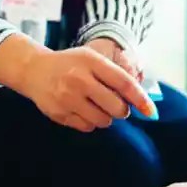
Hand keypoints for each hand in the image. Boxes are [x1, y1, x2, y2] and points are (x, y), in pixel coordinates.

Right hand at [0, 35, 155, 131]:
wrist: (34, 70)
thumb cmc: (71, 64)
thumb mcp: (92, 59)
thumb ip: (116, 75)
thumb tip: (141, 99)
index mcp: (91, 61)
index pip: (124, 83)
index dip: (141, 99)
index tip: (151, 112)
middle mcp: (79, 79)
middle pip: (117, 108)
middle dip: (121, 110)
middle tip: (115, 105)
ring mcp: (67, 97)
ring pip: (103, 121)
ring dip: (105, 117)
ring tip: (95, 105)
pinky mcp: (58, 113)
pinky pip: (87, 127)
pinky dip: (90, 122)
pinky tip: (81, 109)